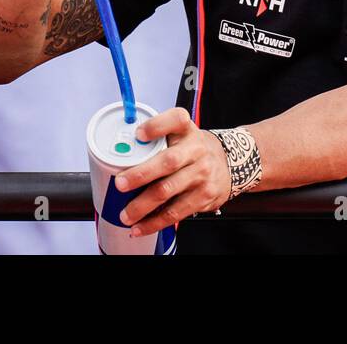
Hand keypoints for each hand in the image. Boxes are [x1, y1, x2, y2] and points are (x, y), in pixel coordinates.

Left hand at [114, 107, 231, 236]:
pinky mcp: (205, 195)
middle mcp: (197, 150)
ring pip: (168, 190)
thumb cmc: (193, 150)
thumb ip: (155, 140)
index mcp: (187, 130)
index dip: (157, 126)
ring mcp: (202, 173)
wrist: (227, 164)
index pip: (176, 119)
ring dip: (143, 205)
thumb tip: (119, 155)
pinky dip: (155, 222)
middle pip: (168, 161)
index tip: (139, 134)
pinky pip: (176, 211)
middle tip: (120, 184)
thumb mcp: (180, 135)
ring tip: (125, 214)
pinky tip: (141, 227)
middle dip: (141, 174)